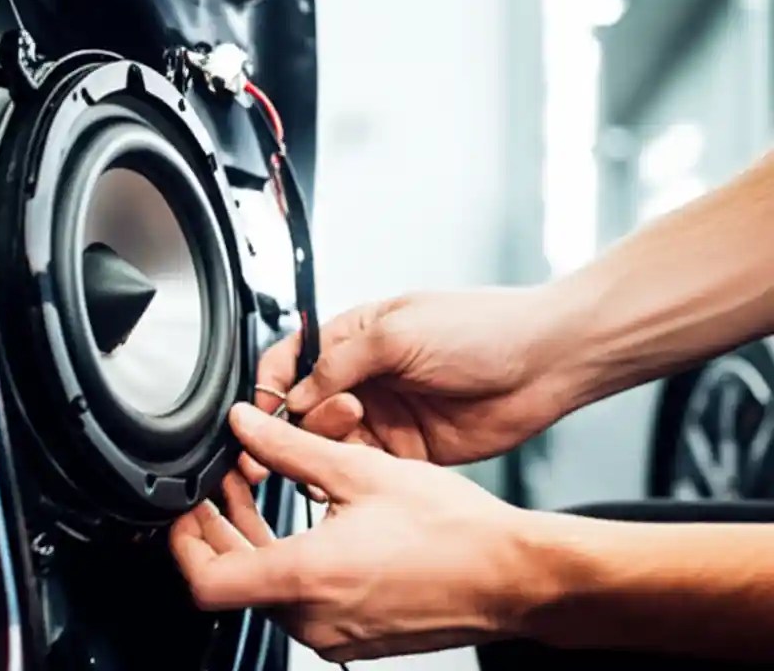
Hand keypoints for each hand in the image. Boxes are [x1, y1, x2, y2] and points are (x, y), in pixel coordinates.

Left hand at [173, 404, 542, 662]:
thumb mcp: (360, 471)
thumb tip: (246, 425)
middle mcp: (313, 620)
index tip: (183, 513)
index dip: (183, 545)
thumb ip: (289, 448)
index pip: (207, 583)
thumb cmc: (454, 532)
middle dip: (216, 533)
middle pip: (233, 584)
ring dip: (252, 544)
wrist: (513, 577)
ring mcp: (335, 636)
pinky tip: (299, 523)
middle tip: (215, 491)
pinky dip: (288, 563)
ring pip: (267, 592)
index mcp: (306, 579)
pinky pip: (302, 603)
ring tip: (252, 496)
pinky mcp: (356, 638)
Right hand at [242, 288, 569, 482]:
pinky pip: (362, 468)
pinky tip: (351, 470)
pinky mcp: (407, 451)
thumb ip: (339, 365)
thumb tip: (297, 395)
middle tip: (287, 440)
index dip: (270, 386)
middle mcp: (365, 378)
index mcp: (355, 338)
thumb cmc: (482, 329)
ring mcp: (385, 415)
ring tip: (344, 437)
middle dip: (289, 425)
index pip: (292, 362)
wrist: (545, 363)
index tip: (258, 410)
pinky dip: (348, 474)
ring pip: (328, 442)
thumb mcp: (397, 333)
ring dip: (321, 447)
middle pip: (304, 408)